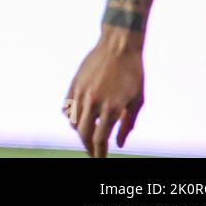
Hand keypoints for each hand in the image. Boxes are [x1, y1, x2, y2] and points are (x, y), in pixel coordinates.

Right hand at [66, 32, 144, 156]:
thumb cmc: (133, 73)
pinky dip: (71, 117)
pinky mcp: (74, 84)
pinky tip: (79, 119)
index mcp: (112, 108)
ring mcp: (81, 92)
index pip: (100, 140)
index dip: (99, 153)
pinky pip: (67, 107)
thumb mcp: (137, 100)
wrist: (118, 46)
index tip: (100, 159)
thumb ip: (128, 124)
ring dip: (80, 132)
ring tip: (88, 135)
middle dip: (88, 147)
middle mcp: (94, 102)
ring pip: (73, 122)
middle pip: (83, 134)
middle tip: (94, 152)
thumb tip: (119, 143)